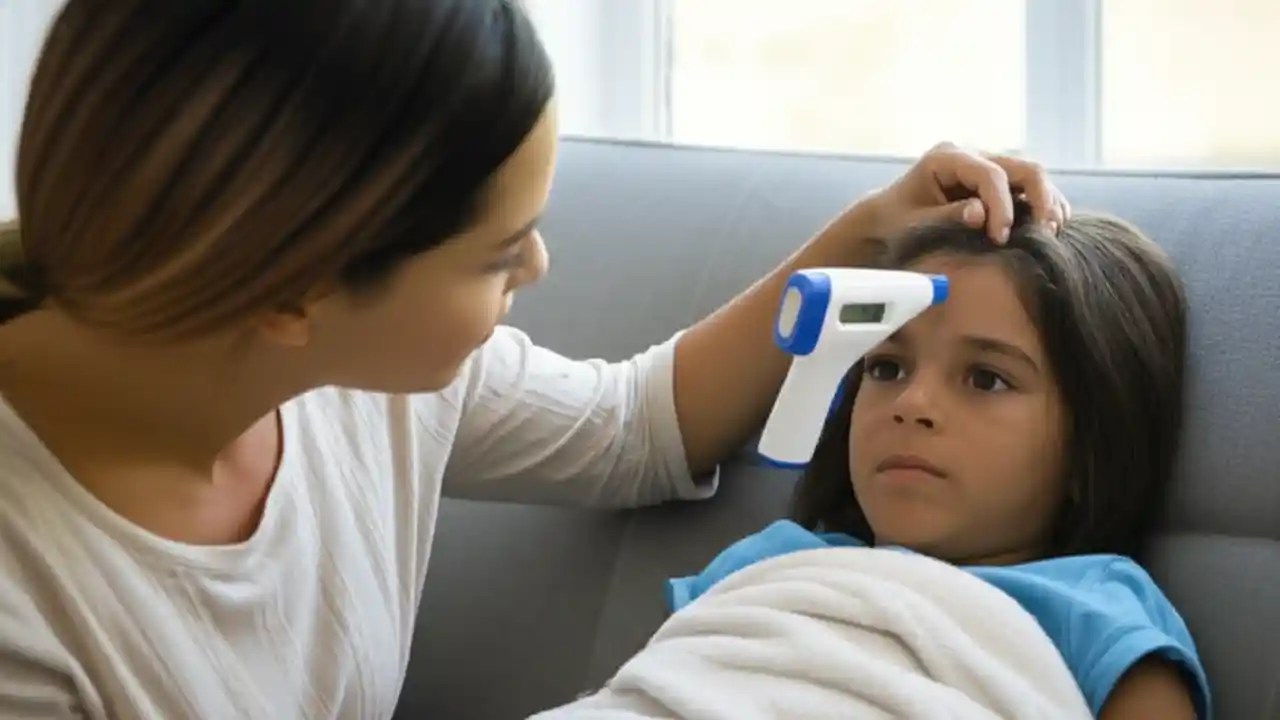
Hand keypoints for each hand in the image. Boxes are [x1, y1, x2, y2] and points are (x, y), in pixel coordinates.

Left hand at [860, 142, 1070, 245]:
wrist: (888, 214)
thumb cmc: (897, 219)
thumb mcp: (915, 222)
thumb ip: (947, 216)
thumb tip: (980, 214)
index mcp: (947, 157)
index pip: (990, 174)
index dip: (1001, 206)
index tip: (1000, 238)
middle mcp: (972, 154)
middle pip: (1023, 167)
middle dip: (1039, 199)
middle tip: (1044, 232)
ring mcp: (987, 164)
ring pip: (1032, 175)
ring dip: (1047, 202)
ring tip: (1052, 232)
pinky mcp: (997, 180)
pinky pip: (1028, 187)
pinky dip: (1042, 204)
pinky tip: (1050, 226)